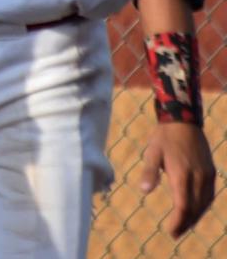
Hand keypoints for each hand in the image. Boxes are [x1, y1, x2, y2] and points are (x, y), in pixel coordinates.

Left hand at [139, 121, 215, 237]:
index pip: (183, 206)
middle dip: (185, 223)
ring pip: (204, 203)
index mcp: (182, 174)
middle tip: (174, 234)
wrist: (184, 121)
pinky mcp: (210, 172)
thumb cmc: (164, 137)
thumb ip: (150, 172)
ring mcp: (207, 175)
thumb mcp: (152, 152)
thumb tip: (144, 191)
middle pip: (195, 208)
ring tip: (183, 226)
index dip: (178, 221)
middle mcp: (198, 177)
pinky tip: (195, 210)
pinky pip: (209, 195)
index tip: (170, 231)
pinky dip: (203, 206)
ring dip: (195, 217)